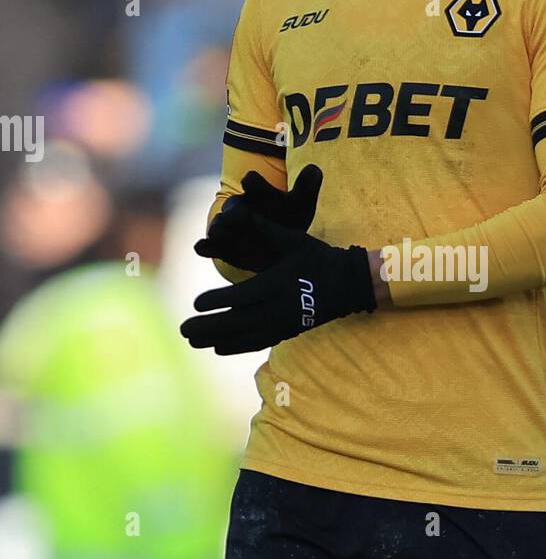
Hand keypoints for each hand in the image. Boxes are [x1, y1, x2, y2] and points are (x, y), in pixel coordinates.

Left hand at [180, 230, 375, 354]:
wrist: (349, 284)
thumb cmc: (318, 257)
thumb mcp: (293, 239)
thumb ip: (263, 228)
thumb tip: (237, 210)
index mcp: (277, 283)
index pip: (241, 297)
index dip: (217, 301)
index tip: (196, 304)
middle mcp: (278, 308)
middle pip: (237, 322)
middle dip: (209, 326)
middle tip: (183, 329)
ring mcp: (283, 323)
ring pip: (244, 336)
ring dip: (216, 339)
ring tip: (191, 341)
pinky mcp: (287, 331)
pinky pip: (257, 343)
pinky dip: (236, 346)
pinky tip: (217, 348)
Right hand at [195, 166, 322, 272]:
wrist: (280, 240)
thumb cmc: (289, 215)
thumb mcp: (300, 202)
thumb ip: (307, 187)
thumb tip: (314, 169)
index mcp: (258, 192)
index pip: (252, 181)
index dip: (253, 182)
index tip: (250, 180)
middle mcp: (241, 207)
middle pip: (233, 205)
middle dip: (234, 210)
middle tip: (236, 214)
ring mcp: (231, 227)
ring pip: (221, 226)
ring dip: (219, 230)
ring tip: (217, 234)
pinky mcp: (225, 246)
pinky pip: (212, 245)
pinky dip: (205, 246)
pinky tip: (199, 246)